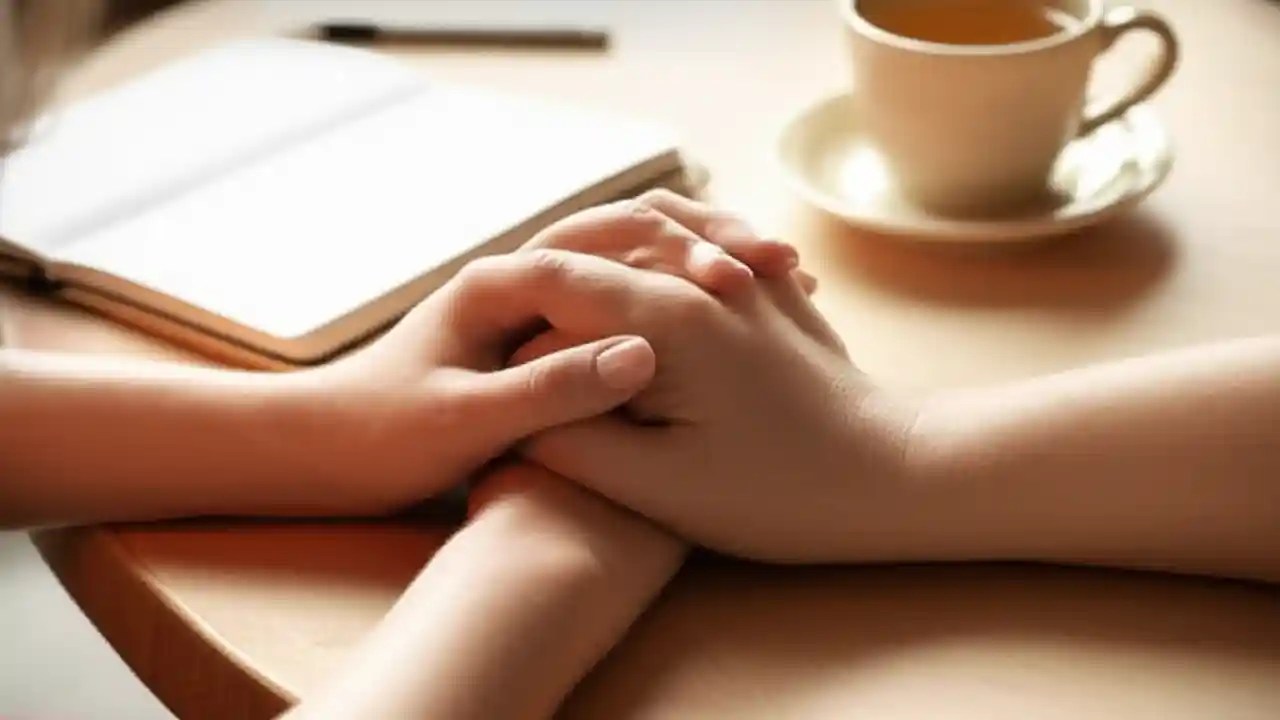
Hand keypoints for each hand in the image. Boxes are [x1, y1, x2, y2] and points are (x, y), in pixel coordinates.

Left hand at [295, 194, 799, 512]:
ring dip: (698, 264)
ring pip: (632, 263)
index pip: (607, 243)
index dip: (679, 257)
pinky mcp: (539, 333)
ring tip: (775, 283)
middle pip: (630, 235)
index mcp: (498, 280)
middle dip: (704, 243)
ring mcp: (531, 302)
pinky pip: (622, 301)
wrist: (324, 453)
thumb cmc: (381, 437)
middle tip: (780, 266)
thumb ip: (549, 388)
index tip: (743, 280)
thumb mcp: (465, 420)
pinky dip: (675, 300)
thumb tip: (639, 353)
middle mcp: (518, 276)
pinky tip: (726, 321)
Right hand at [512, 257, 916, 562]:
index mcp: (665, 316)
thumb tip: (517, 411)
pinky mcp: (774, 291)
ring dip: (608, 256)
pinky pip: (704, 249)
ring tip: (570, 300)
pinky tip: (650, 287)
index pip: (556, 281)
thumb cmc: (776, 496)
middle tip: (513, 328)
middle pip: (602, 245)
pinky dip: (665, 257)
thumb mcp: (657, 486)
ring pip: (656, 233)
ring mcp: (746, 277)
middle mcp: (704, 277)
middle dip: (551, 281)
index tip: (482, 351)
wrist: (893, 479)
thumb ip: (572, 441)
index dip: (510, 312)